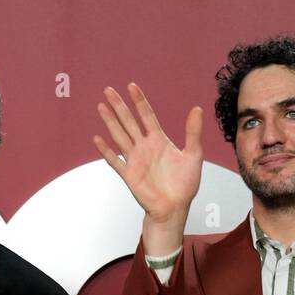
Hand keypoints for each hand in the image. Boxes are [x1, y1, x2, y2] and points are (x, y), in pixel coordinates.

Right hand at [93, 82, 202, 230]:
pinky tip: (97, 139)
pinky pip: (115, 161)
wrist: (175, 208)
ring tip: (101, 107)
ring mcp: (135, 160)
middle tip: (109, 90)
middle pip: (129, 122)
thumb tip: (197, 108)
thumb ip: (193, 132)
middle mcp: (144, 147)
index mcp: (159, 140)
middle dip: (119, 106)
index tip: (131, 86)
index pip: (147, 115)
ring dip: (110, 122)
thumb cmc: (185, 185)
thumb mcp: (193, 155)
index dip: (139, 101)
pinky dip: (106, 151)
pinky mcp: (129, 175)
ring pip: (119, 136)